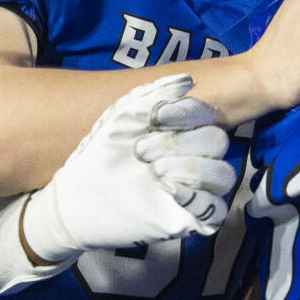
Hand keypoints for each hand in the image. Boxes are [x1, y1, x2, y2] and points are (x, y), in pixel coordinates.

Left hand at [21, 73, 235, 263]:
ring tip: (156, 172)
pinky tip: (172, 192)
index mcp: (180, 132)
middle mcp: (191, 158)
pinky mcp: (188, 219)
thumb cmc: (99, 156)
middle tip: (142, 151)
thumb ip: (150, 97)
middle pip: (217, 142)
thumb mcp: (120, 120)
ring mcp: (193, 190)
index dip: (188, 113)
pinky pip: (216, 211)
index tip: (157, 117)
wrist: (77, 197)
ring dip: (193, 169)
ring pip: (223, 175)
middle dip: (181, 142)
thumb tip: (186, 80)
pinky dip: (200, 199)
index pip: (207, 116)